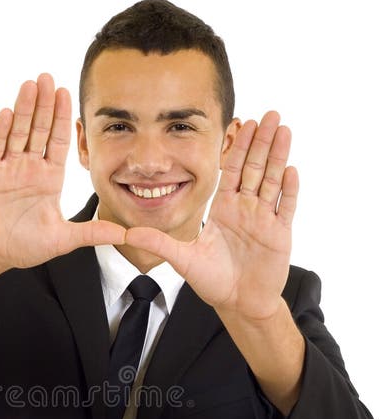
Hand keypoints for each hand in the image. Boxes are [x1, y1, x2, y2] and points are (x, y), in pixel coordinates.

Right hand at [0, 73, 124, 274]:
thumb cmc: (23, 246)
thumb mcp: (63, 239)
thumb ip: (92, 233)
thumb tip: (125, 235)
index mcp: (48, 178)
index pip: (58, 141)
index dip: (63, 117)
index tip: (67, 92)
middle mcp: (28, 168)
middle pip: (38, 130)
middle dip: (44, 104)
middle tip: (48, 76)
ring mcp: (7, 169)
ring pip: (17, 132)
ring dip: (24, 109)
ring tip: (30, 84)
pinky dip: (0, 131)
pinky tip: (7, 112)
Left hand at [124, 111, 298, 320]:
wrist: (238, 304)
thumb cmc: (213, 282)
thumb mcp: (182, 259)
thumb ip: (158, 243)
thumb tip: (128, 233)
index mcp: (224, 209)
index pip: (232, 170)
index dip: (237, 147)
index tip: (242, 123)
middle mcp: (246, 209)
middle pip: (255, 168)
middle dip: (262, 141)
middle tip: (269, 114)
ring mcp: (264, 220)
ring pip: (273, 180)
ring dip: (279, 155)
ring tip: (284, 129)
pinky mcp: (279, 234)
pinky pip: (285, 207)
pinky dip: (288, 189)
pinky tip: (291, 170)